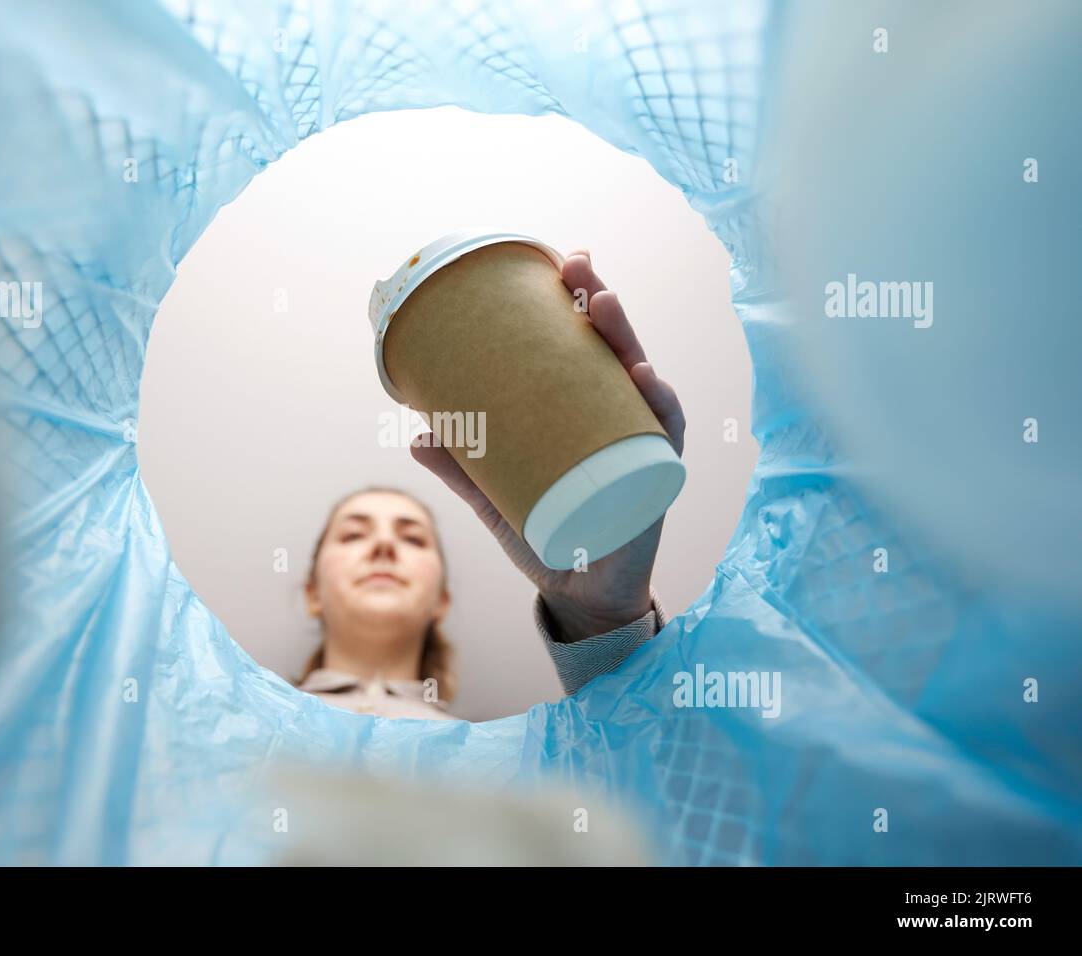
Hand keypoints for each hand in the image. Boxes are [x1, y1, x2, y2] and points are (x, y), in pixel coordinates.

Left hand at [411, 249, 685, 641]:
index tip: (559, 265)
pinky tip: (647, 380)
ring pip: (643, 381)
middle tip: (578, 265)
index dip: (578, 305)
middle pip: (617, 352)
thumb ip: (464, 468)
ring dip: (627, 340)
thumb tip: (418, 434)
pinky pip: (664, 436)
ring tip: (602, 305)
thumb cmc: (549, 537)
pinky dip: (660, 407)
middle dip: (601, 303)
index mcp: (587, 416)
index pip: (587, 350)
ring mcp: (642, 447)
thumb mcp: (498, 499)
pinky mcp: (655, 481)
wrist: (580, 596)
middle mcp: (621, 421)